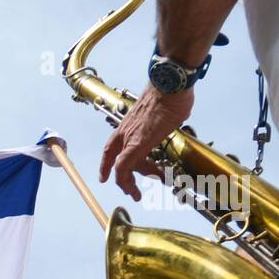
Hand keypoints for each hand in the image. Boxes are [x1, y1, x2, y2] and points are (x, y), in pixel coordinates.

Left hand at [100, 85, 194, 200]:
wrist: (170, 84)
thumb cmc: (170, 95)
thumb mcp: (163, 114)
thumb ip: (162, 122)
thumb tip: (174, 120)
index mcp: (128, 125)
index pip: (111, 148)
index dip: (106, 164)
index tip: (104, 177)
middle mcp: (125, 131)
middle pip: (117, 160)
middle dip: (124, 178)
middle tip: (131, 191)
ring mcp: (130, 136)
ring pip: (121, 166)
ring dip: (129, 184)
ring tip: (137, 195)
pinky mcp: (138, 142)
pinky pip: (125, 165)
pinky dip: (126, 179)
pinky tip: (132, 189)